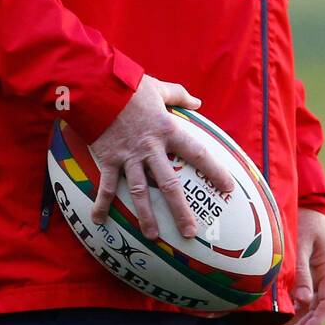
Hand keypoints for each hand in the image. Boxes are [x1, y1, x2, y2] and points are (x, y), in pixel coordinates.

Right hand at [87, 76, 235, 239]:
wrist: (97, 88)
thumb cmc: (130, 87)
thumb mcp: (159, 88)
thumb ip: (179, 96)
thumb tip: (197, 102)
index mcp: (168, 131)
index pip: (197, 154)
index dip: (214, 171)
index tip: (227, 188)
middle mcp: (151, 149)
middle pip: (170, 185)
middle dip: (181, 210)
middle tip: (190, 233)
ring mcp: (129, 157)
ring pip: (141, 192)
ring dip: (146, 216)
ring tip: (153, 237)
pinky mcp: (108, 160)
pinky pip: (107, 186)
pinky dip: (102, 204)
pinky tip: (99, 220)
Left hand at [265, 208, 324, 324]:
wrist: (303, 203)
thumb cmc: (304, 218)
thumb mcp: (302, 241)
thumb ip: (302, 269)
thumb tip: (302, 301)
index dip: (318, 321)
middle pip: (318, 310)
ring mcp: (316, 278)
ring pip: (308, 308)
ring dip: (295, 323)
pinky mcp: (305, 277)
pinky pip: (300, 299)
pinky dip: (290, 311)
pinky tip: (275, 322)